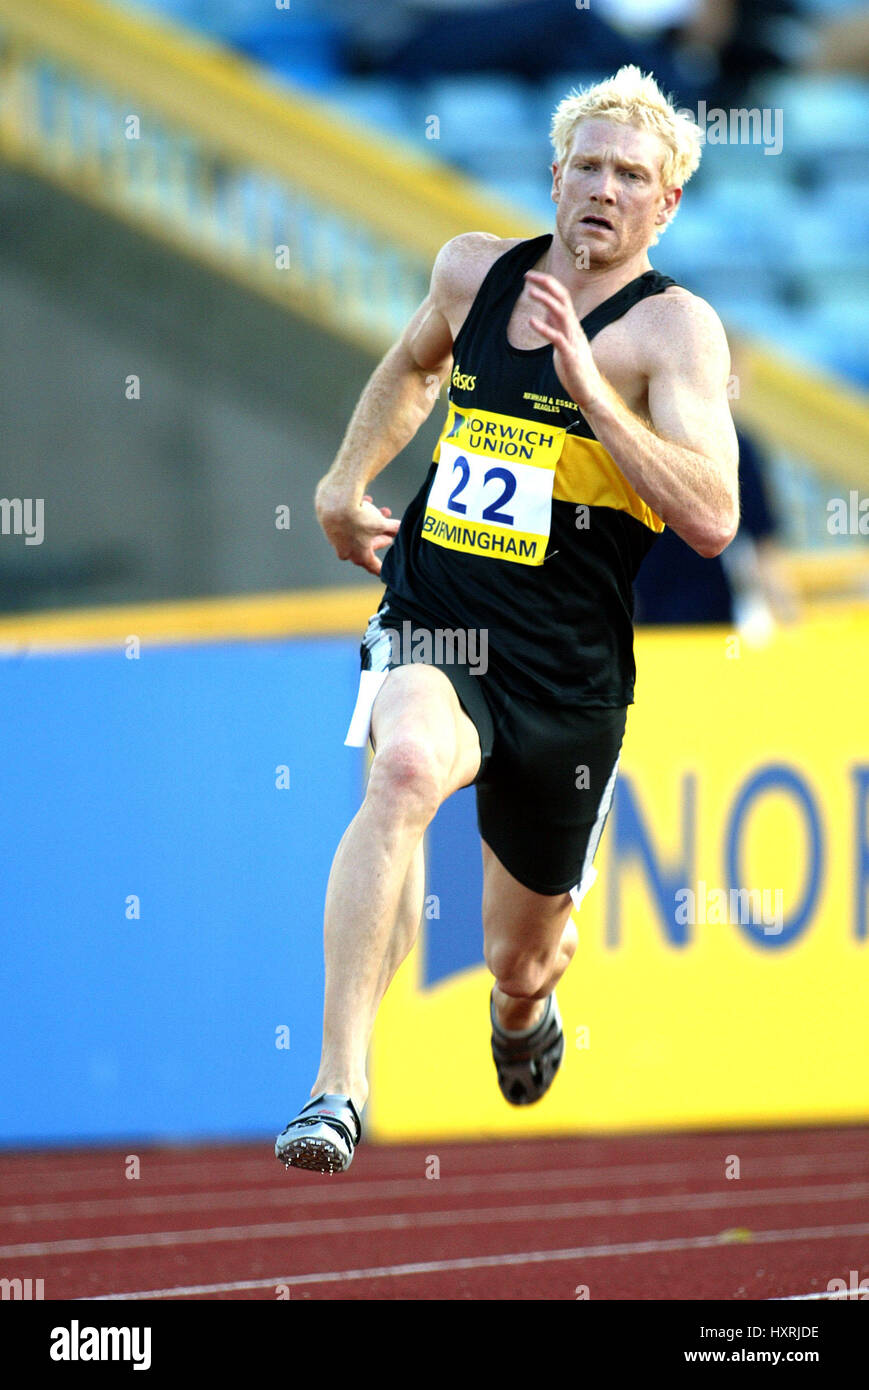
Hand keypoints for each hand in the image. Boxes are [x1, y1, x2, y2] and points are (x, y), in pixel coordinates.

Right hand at [315, 484, 399, 576]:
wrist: (335, 503)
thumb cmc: (360, 517)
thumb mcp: (381, 524)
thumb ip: (392, 528)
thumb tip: (401, 528)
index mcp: (359, 556)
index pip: (373, 566)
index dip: (381, 569)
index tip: (384, 575)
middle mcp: (346, 551)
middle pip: (366, 547)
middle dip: (380, 538)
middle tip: (390, 534)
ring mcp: (336, 540)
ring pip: (357, 532)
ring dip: (371, 523)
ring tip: (383, 512)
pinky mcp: (329, 527)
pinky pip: (347, 522)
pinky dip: (358, 515)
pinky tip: (367, 502)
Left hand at [524, 271, 604, 411]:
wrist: (590, 392)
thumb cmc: (575, 369)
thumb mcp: (562, 343)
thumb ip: (556, 327)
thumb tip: (544, 313)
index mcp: (572, 325)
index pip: (562, 296)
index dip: (547, 284)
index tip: (530, 276)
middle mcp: (575, 328)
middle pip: (563, 298)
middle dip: (546, 283)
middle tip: (528, 275)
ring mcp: (573, 341)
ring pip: (562, 313)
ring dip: (546, 300)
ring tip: (530, 291)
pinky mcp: (570, 356)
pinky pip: (557, 338)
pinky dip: (544, 328)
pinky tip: (531, 321)